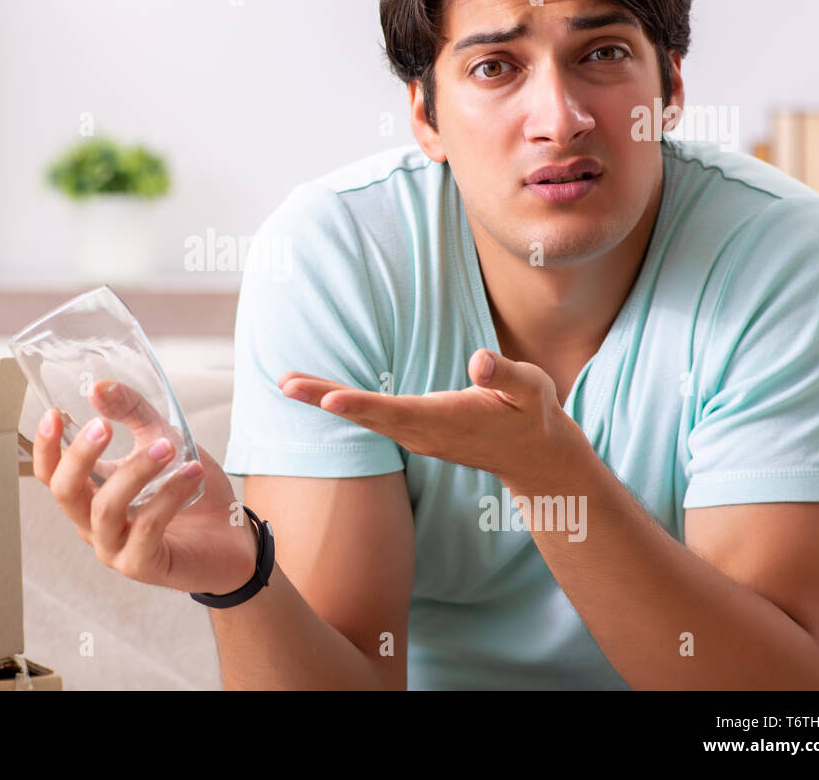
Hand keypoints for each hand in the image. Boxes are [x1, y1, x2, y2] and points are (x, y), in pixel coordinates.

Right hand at [31, 379, 258, 595]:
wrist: (232, 536)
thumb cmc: (192, 492)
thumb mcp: (163, 438)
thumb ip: (133, 412)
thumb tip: (98, 388)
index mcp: (92, 493)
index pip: (51, 474)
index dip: (45, 446)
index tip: (53, 413)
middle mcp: (94, 524)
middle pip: (64, 492)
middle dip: (79, 456)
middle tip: (102, 425)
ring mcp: (115, 548)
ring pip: (105, 510)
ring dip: (136, 472)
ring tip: (168, 446)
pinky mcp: (143, 565)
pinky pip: (146, 528)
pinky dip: (169, 495)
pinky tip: (192, 473)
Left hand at [278, 349, 588, 483]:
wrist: (533, 456)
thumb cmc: (532, 413)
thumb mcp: (531, 388)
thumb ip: (504, 374)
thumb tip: (479, 361)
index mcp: (446, 420)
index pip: (396, 412)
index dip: (361, 405)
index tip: (328, 399)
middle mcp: (422, 432)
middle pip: (366, 415)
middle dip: (324, 398)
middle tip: (285, 384)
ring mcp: (415, 434)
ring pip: (363, 417)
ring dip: (324, 399)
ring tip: (287, 383)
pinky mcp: (413, 430)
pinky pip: (370, 417)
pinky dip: (341, 402)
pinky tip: (318, 392)